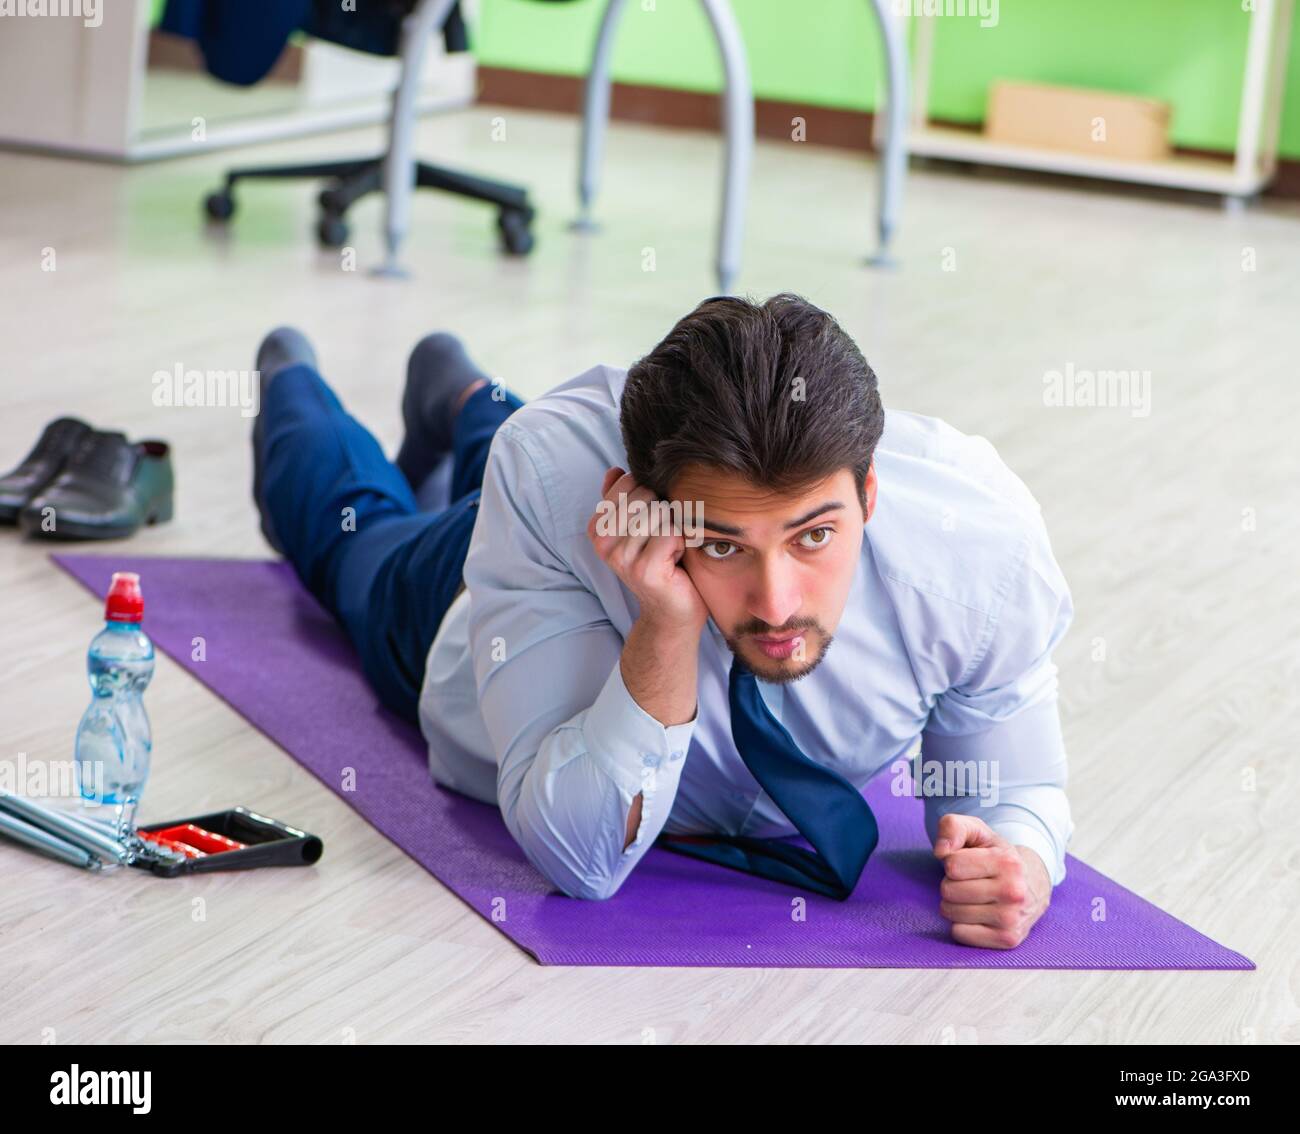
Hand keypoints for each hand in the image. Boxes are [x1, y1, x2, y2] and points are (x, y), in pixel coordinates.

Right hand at [587, 466, 707, 632]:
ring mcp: (621, 557)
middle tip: (662, 541)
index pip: (628, 483)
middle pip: (645, 495)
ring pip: (659, 513)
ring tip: (668, 551)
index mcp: (598, 528)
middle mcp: (603, 542)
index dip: (650, 498)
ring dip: (674, 529)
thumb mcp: (638, 528)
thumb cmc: (660, 563)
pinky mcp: (643, 569)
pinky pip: (670, 533)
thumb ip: (623, 500)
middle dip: (664, 513)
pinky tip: (675, 561)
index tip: (650, 525)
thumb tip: (615, 470)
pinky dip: (681, 544)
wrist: (672, 610)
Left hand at [932, 814, 1050, 948]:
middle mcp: (1013, 892)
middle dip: (952, 883)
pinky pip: (960, 934)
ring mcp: (1012, 919)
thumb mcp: (977, 831)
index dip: (953, 863)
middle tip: (970, 881)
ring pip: (952, 914)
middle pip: (949, 891)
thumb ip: (952, 827)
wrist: (1033, 883)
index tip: (968, 863)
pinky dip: (961, 924)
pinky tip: (978, 915)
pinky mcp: (1007, 940)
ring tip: (974, 897)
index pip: (952, 865)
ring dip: (955, 904)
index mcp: (1007, 863)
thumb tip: (940, 851)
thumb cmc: (996, 855)